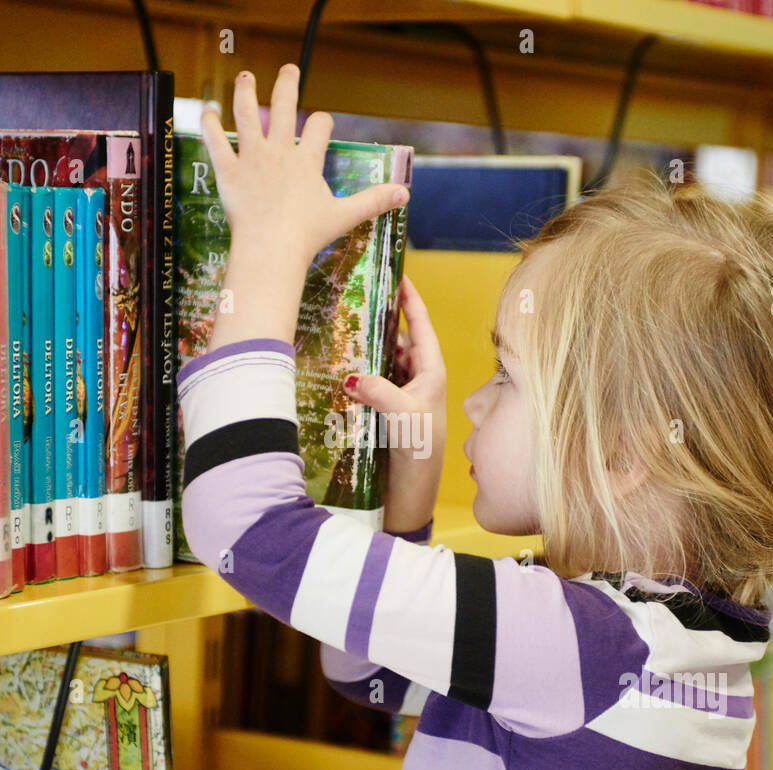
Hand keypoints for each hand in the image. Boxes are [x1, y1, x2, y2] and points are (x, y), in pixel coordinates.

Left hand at [199, 64, 410, 347]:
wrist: (270, 251)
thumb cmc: (307, 236)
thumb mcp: (345, 216)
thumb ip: (373, 201)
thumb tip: (405, 194)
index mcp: (307, 160)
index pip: (319, 126)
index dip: (323, 122)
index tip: (322, 124)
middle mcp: (279, 151)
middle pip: (284, 105)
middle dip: (288, 84)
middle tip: (289, 70)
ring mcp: (252, 159)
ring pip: (247, 114)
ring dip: (246, 92)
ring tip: (247, 76)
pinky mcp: (229, 172)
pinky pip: (216, 142)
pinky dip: (211, 125)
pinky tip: (208, 111)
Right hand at [343, 276, 446, 535]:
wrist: (414, 491)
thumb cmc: (419, 449)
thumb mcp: (403, 414)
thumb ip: (379, 390)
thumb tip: (351, 375)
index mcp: (431, 372)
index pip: (421, 326)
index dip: (411, 300)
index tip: (400, 275)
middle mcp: (419, 379)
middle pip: (398, 340)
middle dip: (380, 322)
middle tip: (357, 300)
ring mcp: (403, 395)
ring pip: (384, 361)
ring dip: (367, 348)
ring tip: (343, 329)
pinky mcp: (388, 411)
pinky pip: (373, 381)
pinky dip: (359, 372)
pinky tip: (340, 367)